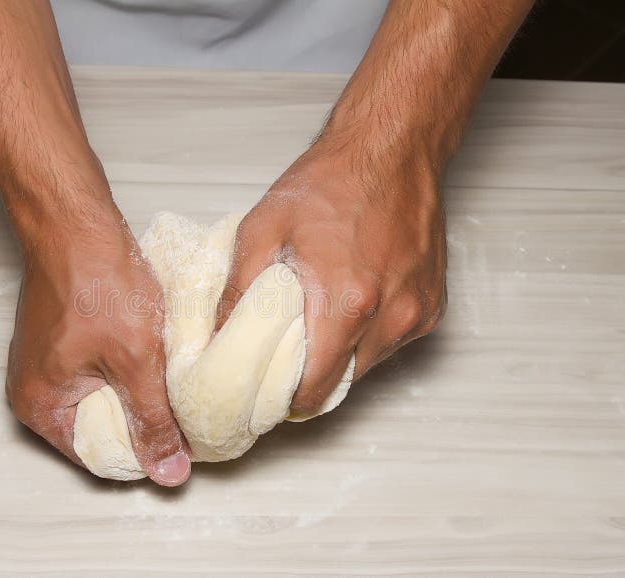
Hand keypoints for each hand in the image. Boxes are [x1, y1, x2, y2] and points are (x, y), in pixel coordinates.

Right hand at [5, 199, 190, 485]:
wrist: (77, 222)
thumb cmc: (95, 283)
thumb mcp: (135, 361)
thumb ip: (153, 420)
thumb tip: (168, 470)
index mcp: (40, 406)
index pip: (99, 459)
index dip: (142, 456)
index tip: (179, 447)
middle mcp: (36, 390)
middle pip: (101, 430)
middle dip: (142, 424)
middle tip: (183, 415)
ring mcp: (48, 362)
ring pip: (105, 399)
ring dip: (138, 394)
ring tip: (171, 386)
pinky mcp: (65, 339)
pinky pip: (101, 372)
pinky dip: (128, 370)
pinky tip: (155, 360)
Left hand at [216, 130, 445, 417]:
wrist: (391, 149)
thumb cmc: (330, 182)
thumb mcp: (262, 229)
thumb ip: (237, 293)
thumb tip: (216, 339)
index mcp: (345, 303)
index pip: (314, 391)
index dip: (285, 398)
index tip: (268, 390)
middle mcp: (389, 317)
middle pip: (341, 385)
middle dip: (311, 377)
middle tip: (287, 350)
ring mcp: (416, 313)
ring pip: (367, 365)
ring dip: (340, 353)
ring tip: (320, 313)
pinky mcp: (432, 306)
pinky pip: (390, 341)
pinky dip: (368, 333)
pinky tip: (352, 298)